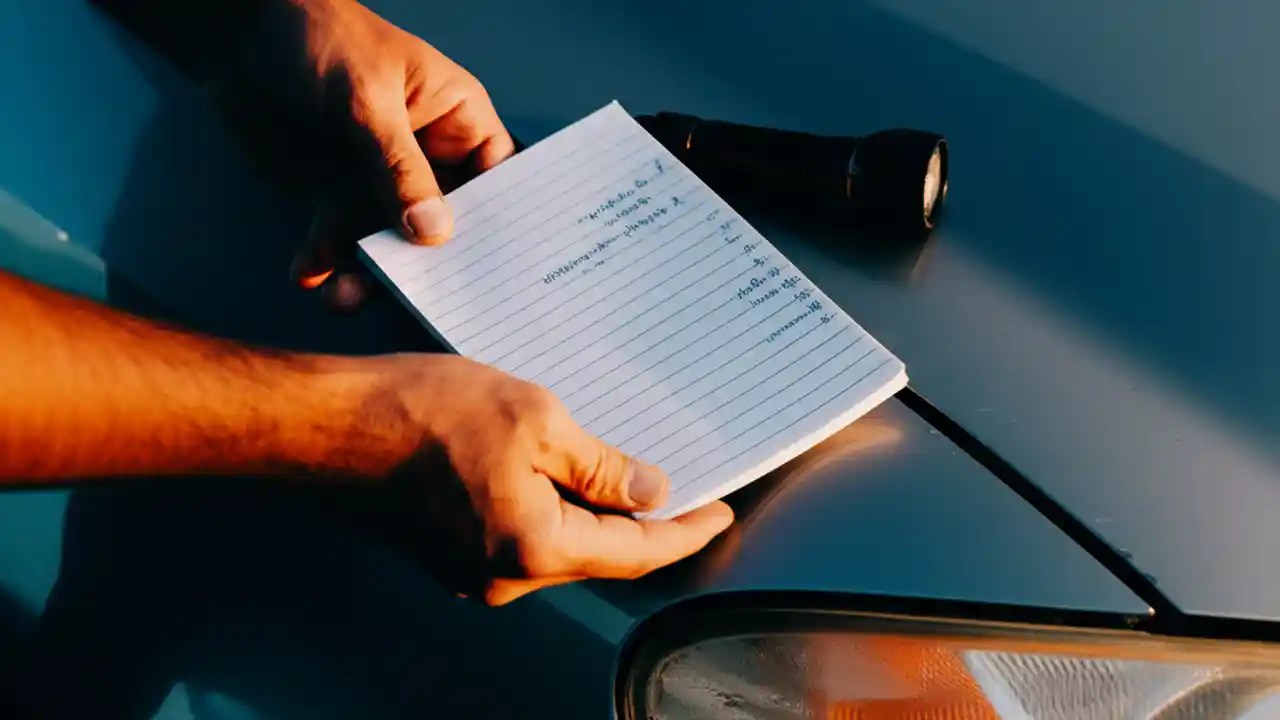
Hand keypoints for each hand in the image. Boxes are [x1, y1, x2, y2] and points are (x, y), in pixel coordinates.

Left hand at [211, 0, 513, 310]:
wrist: (233, 34)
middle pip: (447, 229)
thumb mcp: (366, 99)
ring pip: (390, 246)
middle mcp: (427, 159)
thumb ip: (398, 166)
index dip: (500, 228)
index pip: (497, 184)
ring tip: (343, 297)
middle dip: (429, 269)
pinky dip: (324, 262)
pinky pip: (339, 242)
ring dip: (368, 277)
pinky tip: (308, 274)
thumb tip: (434, 233)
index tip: (491, 273)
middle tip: (414, 304)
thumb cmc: (319, 37)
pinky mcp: (334, 198)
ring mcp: (380, 183)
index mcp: (457, 121)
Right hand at [331, 354, 734, 604]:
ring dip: (593, 507)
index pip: (636, 552)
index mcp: (535, 548)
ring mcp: (469, 569)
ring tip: (621, 458)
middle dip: (641, 518)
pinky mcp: (445, 550)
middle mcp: (503, 576)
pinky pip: (520, 533)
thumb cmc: (416, 414)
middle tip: (681, 475)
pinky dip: (551, 504)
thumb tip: (651, 492)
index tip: (719, 511)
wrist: (321, 427)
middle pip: (598, 553)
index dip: (685, 530)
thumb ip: (601, 464)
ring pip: (559, 542)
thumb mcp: (534, 419)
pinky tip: (558, 463)